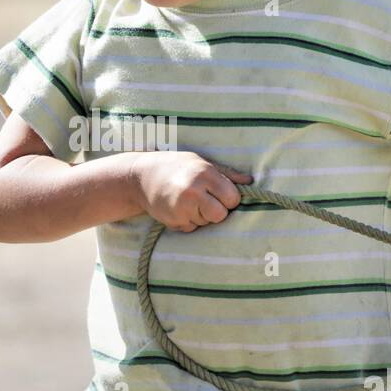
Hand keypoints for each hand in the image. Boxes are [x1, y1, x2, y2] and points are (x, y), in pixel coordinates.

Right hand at [130, 151, 252, 232]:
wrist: (140, 177)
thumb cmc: (175, 166)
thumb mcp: (201, 162)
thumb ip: (226, 174)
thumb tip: (250, 181)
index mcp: (205, 174)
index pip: (232, 198)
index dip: (229, 199)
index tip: (221, 195)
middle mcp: (194, 191)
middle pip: (220, 215)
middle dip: (216, 211)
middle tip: (205, 201)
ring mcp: (182, 208)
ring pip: (206, 223)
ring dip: (201, 216)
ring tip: (187, 202)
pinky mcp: (173, 221)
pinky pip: (191, 228)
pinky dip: (187, 222)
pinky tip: (178, 208)